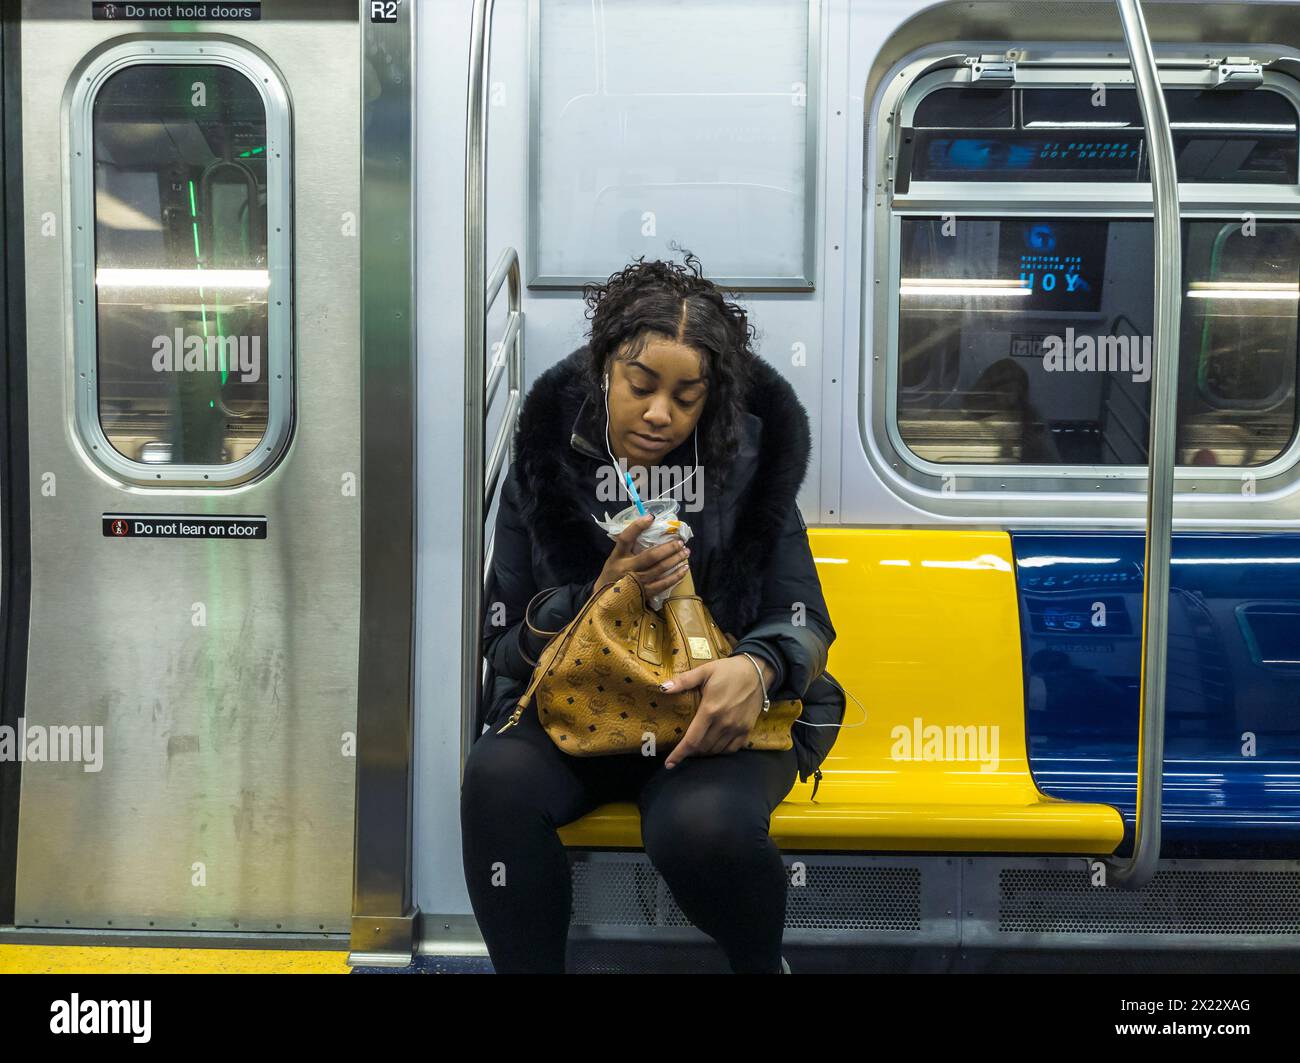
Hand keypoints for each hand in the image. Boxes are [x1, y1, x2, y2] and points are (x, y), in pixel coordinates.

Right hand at [591, 514, 690, 601]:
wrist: (606, 599)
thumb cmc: (612, 574)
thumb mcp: (614, 558)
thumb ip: (627, 546)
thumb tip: (647, 528)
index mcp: (617, 557)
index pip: (626, 538)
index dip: (638, 526)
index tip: (651, 517)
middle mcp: (627, 568)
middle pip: (650, 556)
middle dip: (668, 547)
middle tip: (680, 541)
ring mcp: (636, 582)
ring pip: (660, 569)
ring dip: (675, 559)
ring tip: (685, 551)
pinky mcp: (644, 593)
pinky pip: (664, 584)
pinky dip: (676, 576)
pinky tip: (684, 568)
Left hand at [660, 655, 774, 767]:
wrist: (757, 670)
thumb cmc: (728, 670)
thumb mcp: (704, 671)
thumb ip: (684, 681)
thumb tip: (663, 688)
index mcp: (710, 710)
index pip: (692, 740)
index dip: (679, 754)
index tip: (669, 764)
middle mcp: (724, 723)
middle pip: (703, 748)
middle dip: (690, 752)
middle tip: (683, 747)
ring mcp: (737, 728)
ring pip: (716, 750)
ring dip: (704, 752)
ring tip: (697, 746)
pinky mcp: (747, 729)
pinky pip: (732, 749)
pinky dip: (721, 751)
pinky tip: (715, 746)